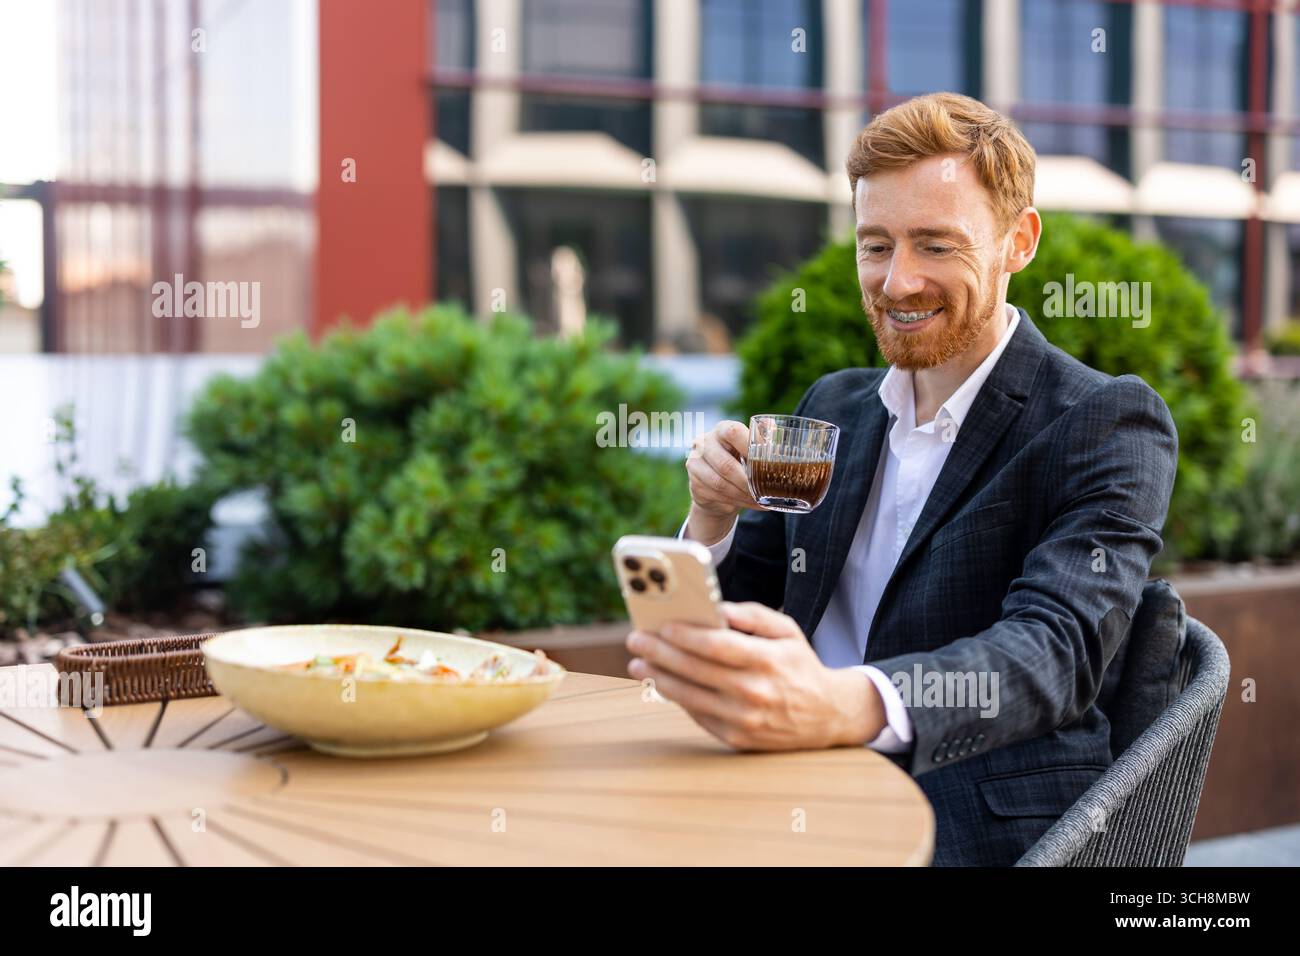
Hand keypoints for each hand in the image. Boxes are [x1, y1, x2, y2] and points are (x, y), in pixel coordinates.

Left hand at [625, 601, 886, 750]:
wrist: (827, 716)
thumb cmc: (801, 666)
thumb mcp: (787, 631)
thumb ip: (752, 616)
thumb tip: (715, 608)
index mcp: (768, 661)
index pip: (717, 646)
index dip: (685, 636)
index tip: (661, 626)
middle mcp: (755, 692)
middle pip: (696, 670)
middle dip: (660, 653)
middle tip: (636, 641)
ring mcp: (745, 719)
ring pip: (690, 697)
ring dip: (659, 678)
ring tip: (637, 664)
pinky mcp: (738, 738)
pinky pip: (698, 716)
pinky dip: (677, 699)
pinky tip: (662, 683)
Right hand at [685, 420, 763, 543]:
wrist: (718, 484)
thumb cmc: (740, 461)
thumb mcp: (751, 449)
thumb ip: (761, 439)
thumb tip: (771, 425)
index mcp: (721, 429)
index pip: (733, 432)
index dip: (750, 448)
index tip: (765, 463)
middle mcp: (704, 442)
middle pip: (726, 465)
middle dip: (747, 481)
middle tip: (763, 491)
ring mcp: (695, 463)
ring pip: (720, 484)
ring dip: (742, 494)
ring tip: (759, 499)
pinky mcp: (694, 483)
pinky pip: (716, 495)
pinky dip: (736, 502)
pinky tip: (749, 503)